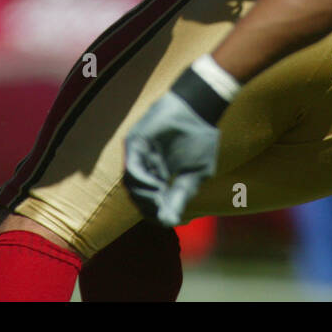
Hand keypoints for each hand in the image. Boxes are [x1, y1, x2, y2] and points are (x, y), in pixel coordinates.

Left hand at [123, 89, 219, 227]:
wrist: (199, 109)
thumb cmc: (200, 140)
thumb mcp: (193, 175)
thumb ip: (180, 196)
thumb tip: (170, 222)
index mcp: (159, 175)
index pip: (149, 202)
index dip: (158, 214)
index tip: (172, 218)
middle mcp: (146, 166)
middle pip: (138, 196)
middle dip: (150, 209)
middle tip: (163, 210)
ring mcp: (139, 155)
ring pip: (131, 186)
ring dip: (145, 197)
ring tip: (161, 198)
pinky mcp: (135, 144)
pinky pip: (132, 168)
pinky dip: (142, 181)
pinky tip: (157, 185)